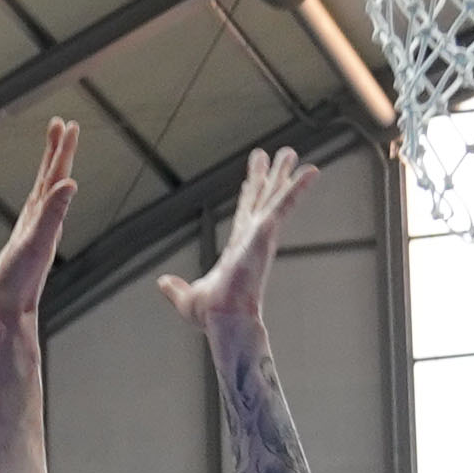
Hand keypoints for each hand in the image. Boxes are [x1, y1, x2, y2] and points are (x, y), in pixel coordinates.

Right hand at [0, 118, 77, 329]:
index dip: (62, 150)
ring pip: (43, 194)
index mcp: (47, 220)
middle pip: (52, 180)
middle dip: (57, 151)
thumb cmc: (18, 285)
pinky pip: (31, 213)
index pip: (57, 177)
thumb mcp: (35, 245)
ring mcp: (32, 234)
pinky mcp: (21, 245)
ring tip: (52, 152)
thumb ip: (53, 214)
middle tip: (61, 124)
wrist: (5, 316)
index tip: (68, 124)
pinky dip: (36, 198)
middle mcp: (43, 224)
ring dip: (48, 171)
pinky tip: (36, 200)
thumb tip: (71, 184)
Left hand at [153, 145, 316, 330]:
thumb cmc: (212, 316)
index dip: (250, 194)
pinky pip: (283, 205)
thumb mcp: (186, 298)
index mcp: (238, 250)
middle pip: (264, 200)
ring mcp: (261, 235)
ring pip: (275, 197)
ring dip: (283, 174)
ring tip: (291, 151)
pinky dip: (297, 188)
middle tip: (283, 154)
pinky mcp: (265, 234)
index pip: (246, 215)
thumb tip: (163, 283)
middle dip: (272, 176)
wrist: (224, 321)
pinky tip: (310, 170)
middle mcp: (252, 239)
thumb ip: (175, 289)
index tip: (253, 177)